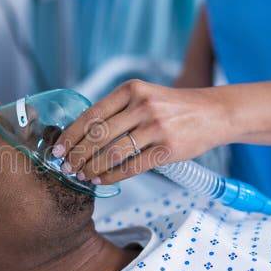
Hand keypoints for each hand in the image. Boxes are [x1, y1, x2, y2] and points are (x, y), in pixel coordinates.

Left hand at [52, 80, 229, 184]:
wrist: (213, 113)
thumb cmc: (172, 108)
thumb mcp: (144, 97)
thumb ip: (117, 110)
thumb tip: (80, 135)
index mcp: (131, 90)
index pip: (91, 115)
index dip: (70, 136)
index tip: (57, 150)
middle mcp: (142, 105)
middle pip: (98, 136)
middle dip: (77, 155)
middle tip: (66, 168)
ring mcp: (156, 126)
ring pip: (112, 153)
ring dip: (91, 168)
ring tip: (82, 176)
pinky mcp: (168, 148)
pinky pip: (131, 166)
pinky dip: (111, 177)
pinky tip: (102, 181)